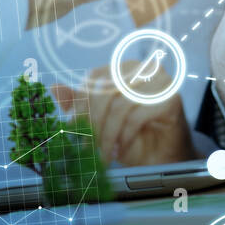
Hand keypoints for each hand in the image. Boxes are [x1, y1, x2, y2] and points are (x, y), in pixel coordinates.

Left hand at [52, 66, 192, 166]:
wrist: (164, 157)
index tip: (71, 129)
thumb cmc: (133, 136)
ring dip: (107, 136)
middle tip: (84, 148)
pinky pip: (138, 116)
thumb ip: (80, 103)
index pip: (95, 78)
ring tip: (103, 155)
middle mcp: (143, 68)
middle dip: (92, 124)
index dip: (81, 103)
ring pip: (120, 106)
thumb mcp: (101, 120)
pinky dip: (124, 137)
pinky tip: (121, 149)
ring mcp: (160, 82)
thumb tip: (53, 87)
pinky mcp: (171, 98)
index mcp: (124, 68)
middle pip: (106, 91)